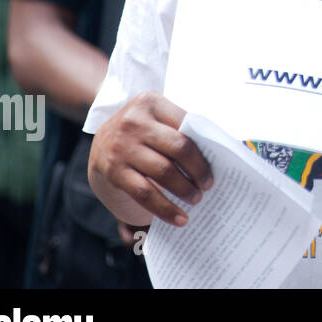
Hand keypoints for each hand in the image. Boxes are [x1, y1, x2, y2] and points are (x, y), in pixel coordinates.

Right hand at [87, 91, 211, 228]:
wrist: (99, 140)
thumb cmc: (142, 130)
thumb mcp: (158, 118)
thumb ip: (182, 127)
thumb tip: (222, 152)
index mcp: (150, 102)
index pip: (187, 126)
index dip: (204, 149)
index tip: (216, 167)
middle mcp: (133, 121)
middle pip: (178, 148)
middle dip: (198, 170)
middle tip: (208, 186)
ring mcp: (121, 146)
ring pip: (163, 172)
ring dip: (184, 190)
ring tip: (196, 199)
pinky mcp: (114, 170)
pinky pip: (144, 193)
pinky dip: (165, 209)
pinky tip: (179, 218)